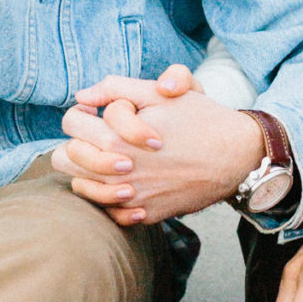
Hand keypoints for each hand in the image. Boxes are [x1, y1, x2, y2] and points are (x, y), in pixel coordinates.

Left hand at [51, 67, 261, 225]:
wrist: (236, 156)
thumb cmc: (199, 119)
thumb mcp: (161, 93)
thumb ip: (117, 88)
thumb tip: (83, 96)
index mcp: (116, 138)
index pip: (71, 122)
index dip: (83, 112)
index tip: (98, 111)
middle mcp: (118, 172)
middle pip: (66, 157)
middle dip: (80, 140)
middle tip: (99, 133)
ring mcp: (131, 197)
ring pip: (80, 187)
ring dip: (87, 170)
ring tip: (105, 157)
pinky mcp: (144, 213)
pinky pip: (107, 211)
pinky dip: (107, 197)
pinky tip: (121, 181)